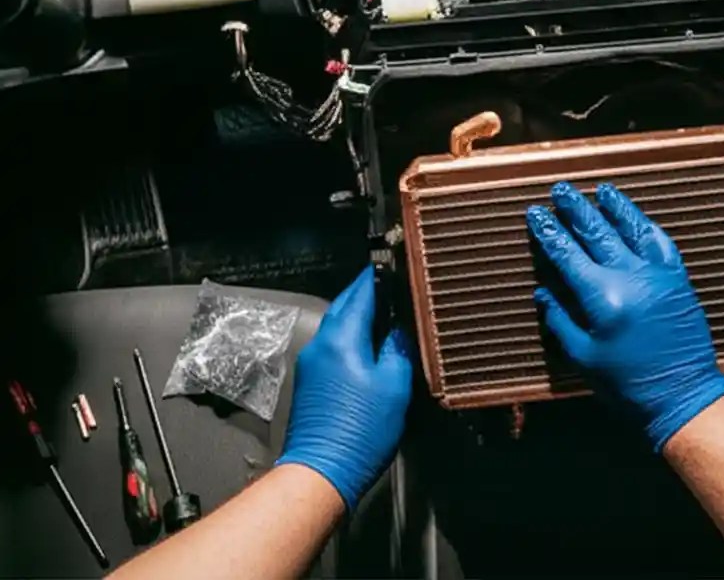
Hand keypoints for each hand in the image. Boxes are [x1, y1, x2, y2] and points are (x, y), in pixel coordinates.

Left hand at [276, 267, 412, 510]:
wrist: (322, 470)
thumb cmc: (360, 429)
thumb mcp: (395, 384)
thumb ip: (399, 348)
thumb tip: (400, 329)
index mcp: (341, 336)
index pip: (361, 290)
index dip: (379, 274)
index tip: (396, 263)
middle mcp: (321, 343)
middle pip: (346, 305)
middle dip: (370, 294)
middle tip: (398, 288)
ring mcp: (313, 363)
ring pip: (340, 326)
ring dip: (362, 318)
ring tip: (392, 317)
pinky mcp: (313, 382)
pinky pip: (336, 348)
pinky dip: (354, 340)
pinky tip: (374, 349)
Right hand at [528, 182, 723, 451]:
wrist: (682, 394)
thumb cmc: (626, 383)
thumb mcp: (583, 356)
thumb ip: (561, 319)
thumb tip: (543, 291)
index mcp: (603, 298)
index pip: (568, 255)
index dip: (549, 232)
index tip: (536, 213)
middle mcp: (631, 277)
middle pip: (597, 233)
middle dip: (576, 209)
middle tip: (560, 189)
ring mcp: (658, 274)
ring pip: (632, 229)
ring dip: (615, 207)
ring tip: (599, 189)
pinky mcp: (678, 279)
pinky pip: (661, 242)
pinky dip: (646, 225)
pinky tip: (636, 215)